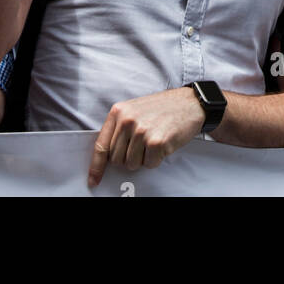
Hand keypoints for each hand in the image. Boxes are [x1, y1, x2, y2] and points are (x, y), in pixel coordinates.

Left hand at [88, 87, 206, 186]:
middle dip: (128, 158)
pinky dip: (156, 159)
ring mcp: (141, 131)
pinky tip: (163, 143)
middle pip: (116, 159)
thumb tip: (108, 156)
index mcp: (119, 111)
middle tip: (142, 145)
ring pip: (132, 164)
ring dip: (143, 158)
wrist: (190, 103)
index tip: (94, 180)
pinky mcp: (156, 142)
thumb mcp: (135, 109)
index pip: (101, 145)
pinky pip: (149, 164)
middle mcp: (127, 120)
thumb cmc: (163, 108)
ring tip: (154, 141)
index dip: (96, 166)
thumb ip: (120, 128)